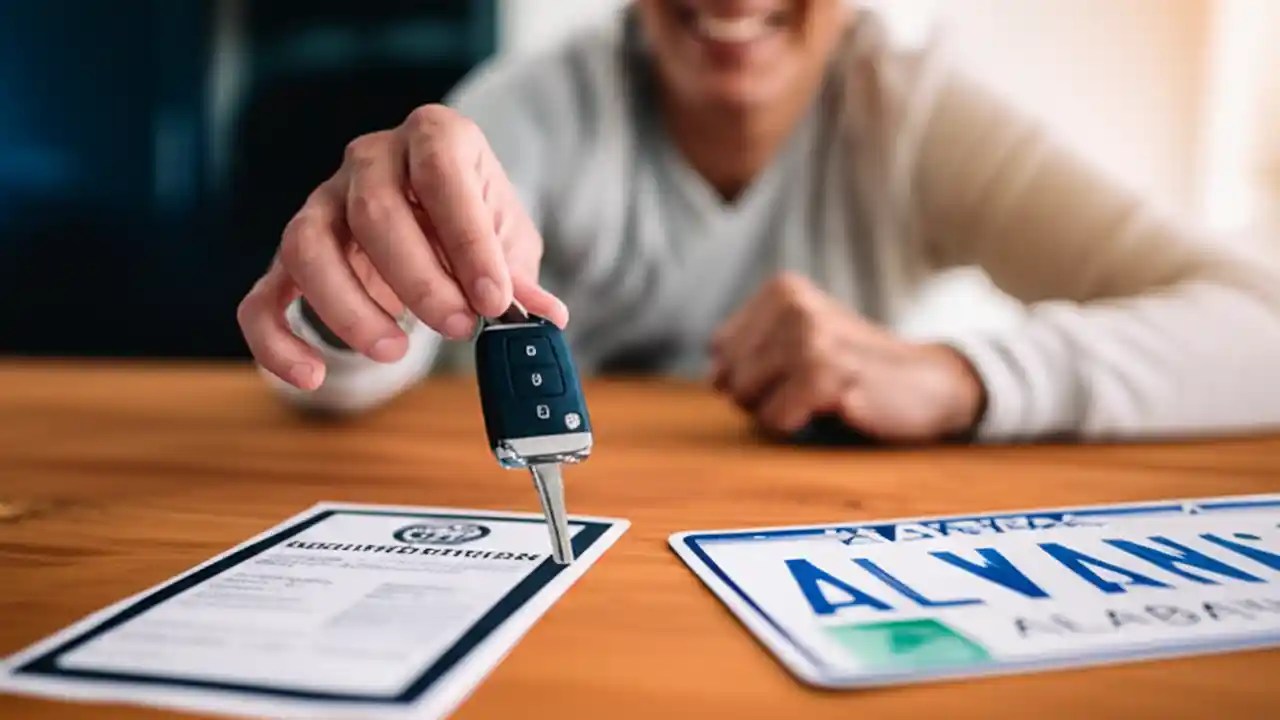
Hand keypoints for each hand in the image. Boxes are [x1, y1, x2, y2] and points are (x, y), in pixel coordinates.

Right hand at [237, 104, 566, 389]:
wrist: (432, 213)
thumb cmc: (472, 221)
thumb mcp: (508, 240)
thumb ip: (519, 276)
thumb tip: (546, 316)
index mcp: (433, 137)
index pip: (441, 173)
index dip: (467, 239)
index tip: (494, 299)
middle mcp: (370, 160)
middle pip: (374, 211)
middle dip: (419, 281)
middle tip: (458, 327)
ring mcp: (322, 204)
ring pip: (308, 246)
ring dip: (350, 307)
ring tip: (396, 350)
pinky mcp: (289, 259)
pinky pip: (263, 298)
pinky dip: (277, 342)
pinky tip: (311, 376)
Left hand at [710, 274, 985, 442]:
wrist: (927, 384)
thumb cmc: (853, 370)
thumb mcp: (797, 342)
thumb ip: (748, 351)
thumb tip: (714, 375)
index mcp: (782, 290)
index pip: (719, 350)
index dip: (752, 374)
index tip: (798, 367)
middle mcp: (793, 303)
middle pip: (729, 376)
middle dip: (762, 395)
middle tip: (813, 385)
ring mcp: (810, 335)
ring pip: (748, 398)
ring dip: (782, 412)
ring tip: (824, 394)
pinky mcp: (826, 372)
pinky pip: (775, 419)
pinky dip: (798, 425)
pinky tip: (837, 406)